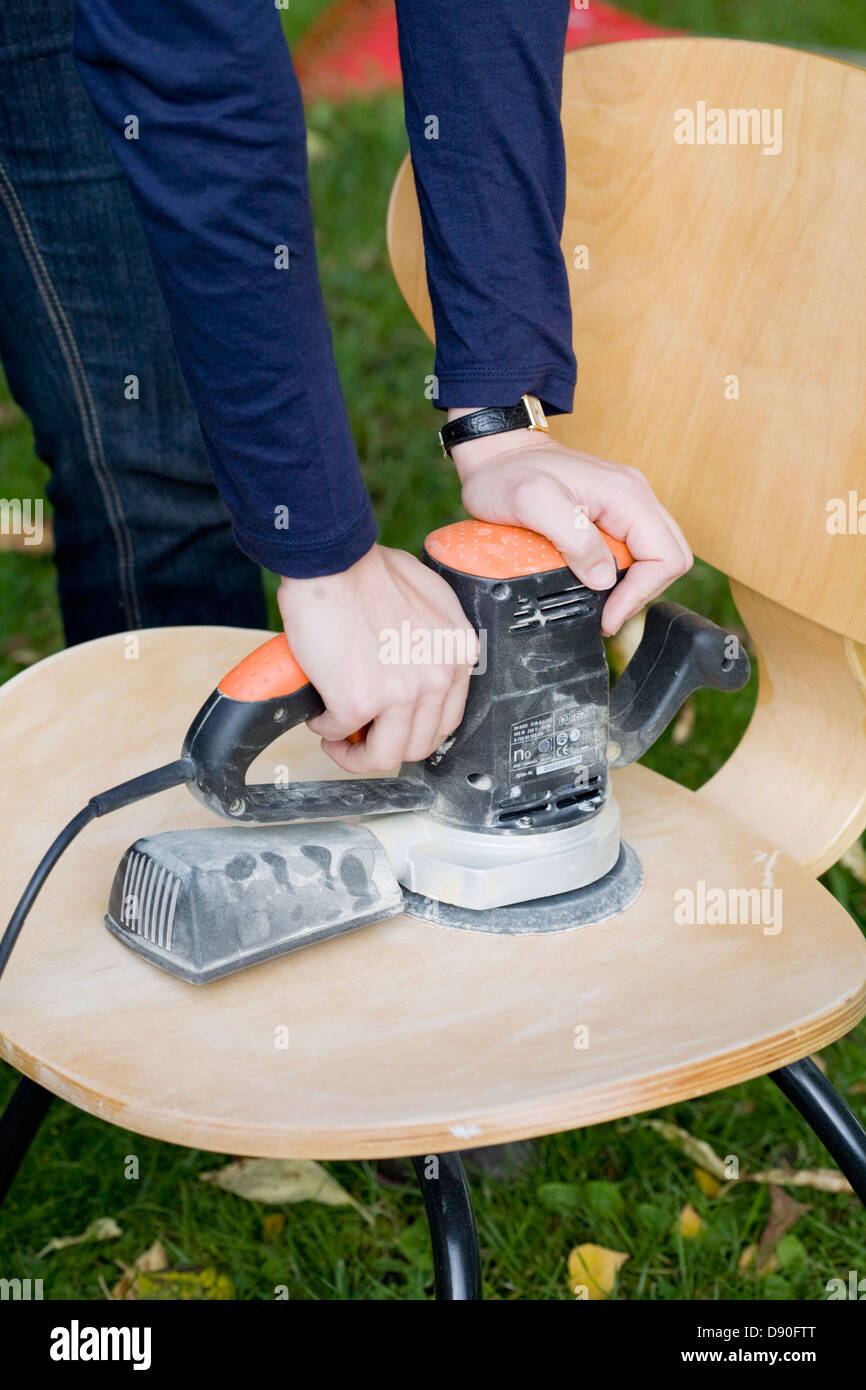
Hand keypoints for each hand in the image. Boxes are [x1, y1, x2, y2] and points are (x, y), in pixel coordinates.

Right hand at [277, 544, 477, 772]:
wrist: (332, 561)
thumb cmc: (368, 570)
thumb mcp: (430, 601)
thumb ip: (433, 640)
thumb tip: (412, 670)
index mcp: (458, 653)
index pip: (446, 720)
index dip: (414, 731)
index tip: (392, 727)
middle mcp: (438, 676)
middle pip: (419, 745)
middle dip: (386, 748)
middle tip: (361, 737)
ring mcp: (401, 693)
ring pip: (385, 757)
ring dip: (356, 754)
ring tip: (338, 736)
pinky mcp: (359, 701)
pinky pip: (341, 733)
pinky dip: (326, 728)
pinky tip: (320, 713)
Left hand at [448, 415, 691, 635]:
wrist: (497, 454)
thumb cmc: (508, 473)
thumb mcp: (532, 503)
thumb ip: (572, 537)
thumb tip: (603, 578)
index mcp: (626, 495)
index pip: (666, 556)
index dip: (641, 593)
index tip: (608, 614)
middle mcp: (635, 496)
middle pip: (670, 557)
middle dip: (642, 592)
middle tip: (607, 613)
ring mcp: (625, 503)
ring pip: (655, 555)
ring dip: (633, 584)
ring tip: (601, 603)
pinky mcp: (612, 512)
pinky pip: (634, 549)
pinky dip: (621, 572)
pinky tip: (595, 581)